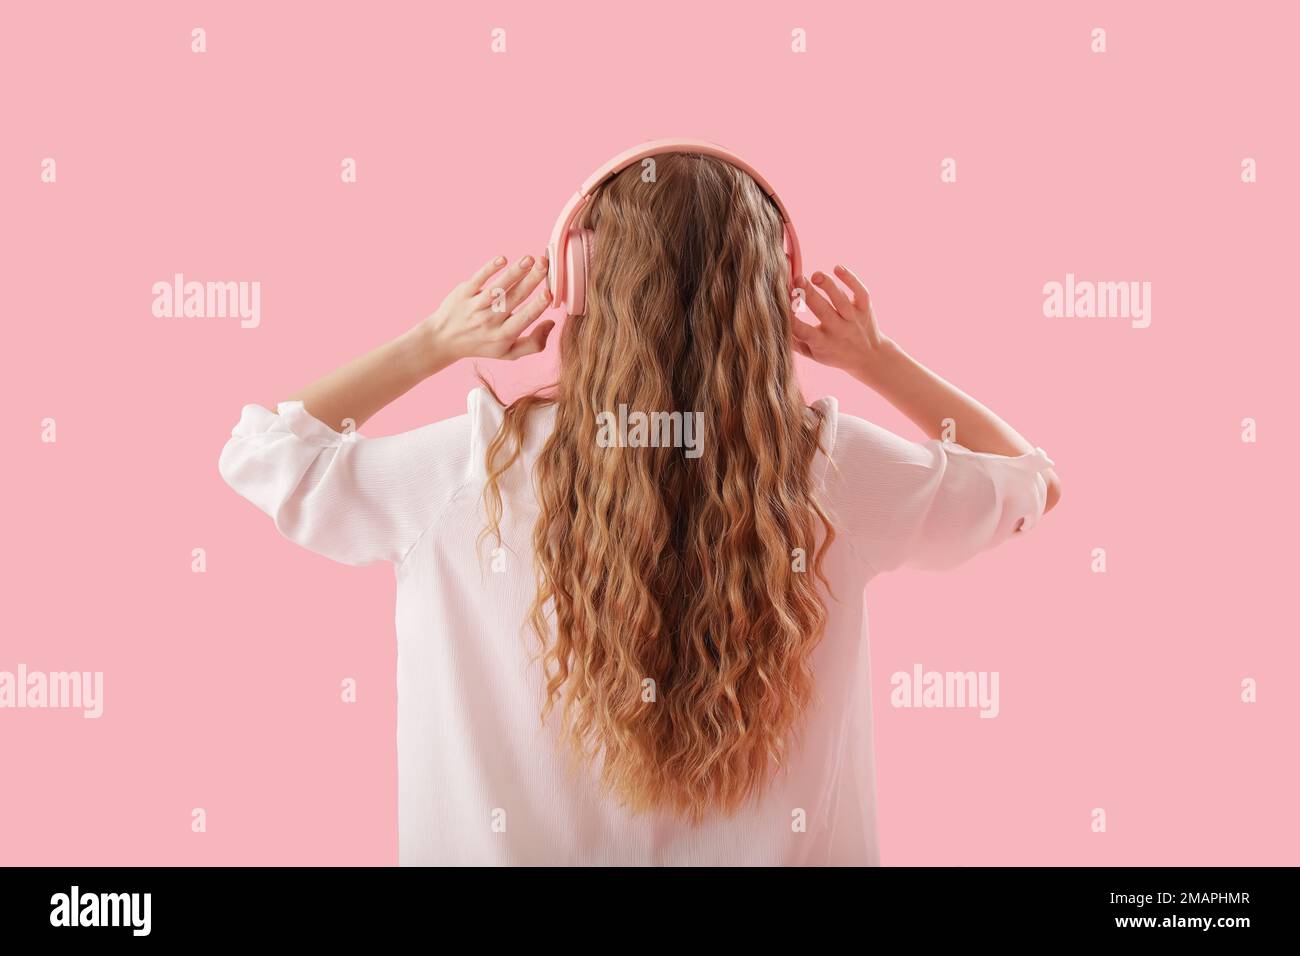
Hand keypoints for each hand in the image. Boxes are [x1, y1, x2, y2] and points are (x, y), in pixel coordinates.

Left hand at [415, 253, 554, 369]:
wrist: (443, 340)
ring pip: (498, 287)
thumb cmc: (482, 344)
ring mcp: (475, 306)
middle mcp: (489, 321)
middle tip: (545, 264)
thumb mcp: (508, 353)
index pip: (524, 319)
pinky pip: (478, 279)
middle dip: (531, 280)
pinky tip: (503, 259)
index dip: (536, 306)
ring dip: (515, 271)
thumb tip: (552, 323)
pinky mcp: (463, 293)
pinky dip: (490, 268)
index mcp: (504, 335)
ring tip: (530, 258)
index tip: (548, 293)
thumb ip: (534, 344)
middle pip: (514, 298)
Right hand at [791, 265, 896, 383]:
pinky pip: (860, 291)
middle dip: (809, 294)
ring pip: (840, 299)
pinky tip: (837, 268)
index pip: (803, 331)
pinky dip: (850, 278)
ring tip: (815, 275)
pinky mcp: (865, 308)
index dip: (791, 317)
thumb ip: (795, 342)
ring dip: (828, 285)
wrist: (869, 357)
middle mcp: (839, 330)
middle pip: (823, 310)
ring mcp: (853, 318)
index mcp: (822, 343)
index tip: (781, 304)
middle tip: (797, 280)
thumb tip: (774, 325)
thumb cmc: (834, 353)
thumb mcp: (813, 355)